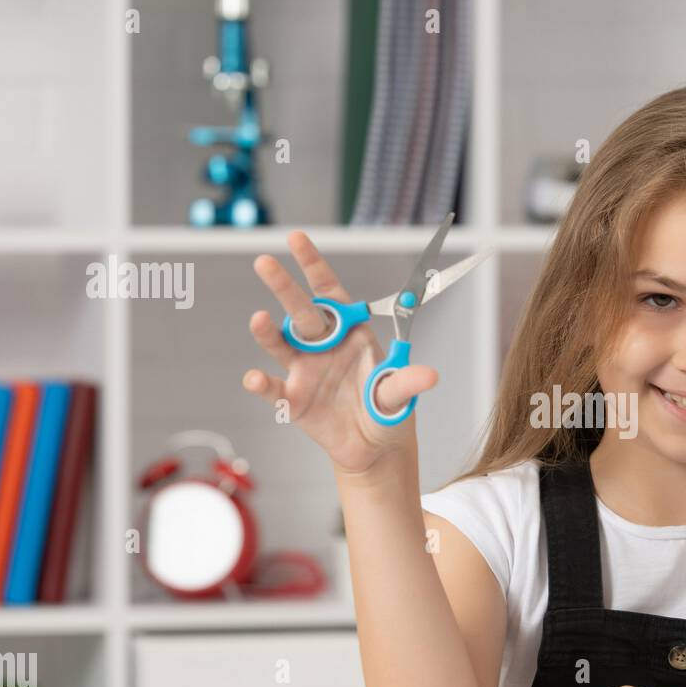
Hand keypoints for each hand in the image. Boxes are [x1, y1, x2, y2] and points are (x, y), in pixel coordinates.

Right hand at [244, 231, 438, 478]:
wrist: (374, 447)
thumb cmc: (385, 408)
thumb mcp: (398, 393)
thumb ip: (407, 382)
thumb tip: (429, 376)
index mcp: (349, 333)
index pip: (329, 293)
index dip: (313, 265)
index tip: (297, 239)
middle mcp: (322, 346)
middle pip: (300, 311)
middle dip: (284, 286)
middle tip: (265, 262)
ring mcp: (304, 371)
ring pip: (280, 345)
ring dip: (267, 332)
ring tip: (259, 319)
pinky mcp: (293, 400)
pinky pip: (273, 389)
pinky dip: (261, 384)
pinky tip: (255, 379)